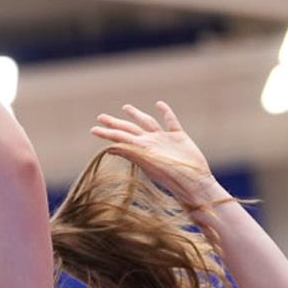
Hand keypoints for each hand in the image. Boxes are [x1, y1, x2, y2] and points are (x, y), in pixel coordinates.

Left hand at [89, 102, 219, 205]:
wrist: (193, 182)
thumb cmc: (171, 176)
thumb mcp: (148, 164)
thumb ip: (131, 153)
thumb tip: (110, 147)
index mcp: (141, 149)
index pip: (120, 138)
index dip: (107, 133)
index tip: (93, 129)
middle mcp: (150, 142)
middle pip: (130, 128)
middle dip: (116, 123)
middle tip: (101, 117)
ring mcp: (164, 139)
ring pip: (148, 122)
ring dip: (137, 114)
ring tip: (125, 107)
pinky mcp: (179, 137)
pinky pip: (171, 121)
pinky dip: (166, 112)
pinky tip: (160, 104)